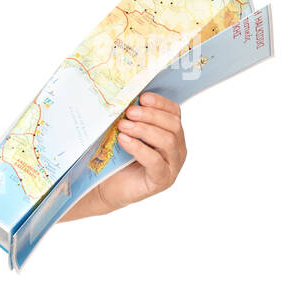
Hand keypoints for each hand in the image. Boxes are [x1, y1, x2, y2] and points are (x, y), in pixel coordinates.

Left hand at [95, 92, 186, 212]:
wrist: (106, 186)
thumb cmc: (116, 158)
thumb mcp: (125, 133)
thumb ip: (132, 118)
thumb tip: (127, 99)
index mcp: (172, 134)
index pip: (174, 112)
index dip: (161, 103)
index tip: (143, 97)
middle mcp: (177, 149)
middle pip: (173, 125)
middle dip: (151, 115)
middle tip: (129, 112)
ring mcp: (172, 166)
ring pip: (167, 141)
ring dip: (143, 130)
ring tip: (123, 126)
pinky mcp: (162, 180)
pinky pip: (156, 161)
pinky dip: (139, 148)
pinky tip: (124, 140)